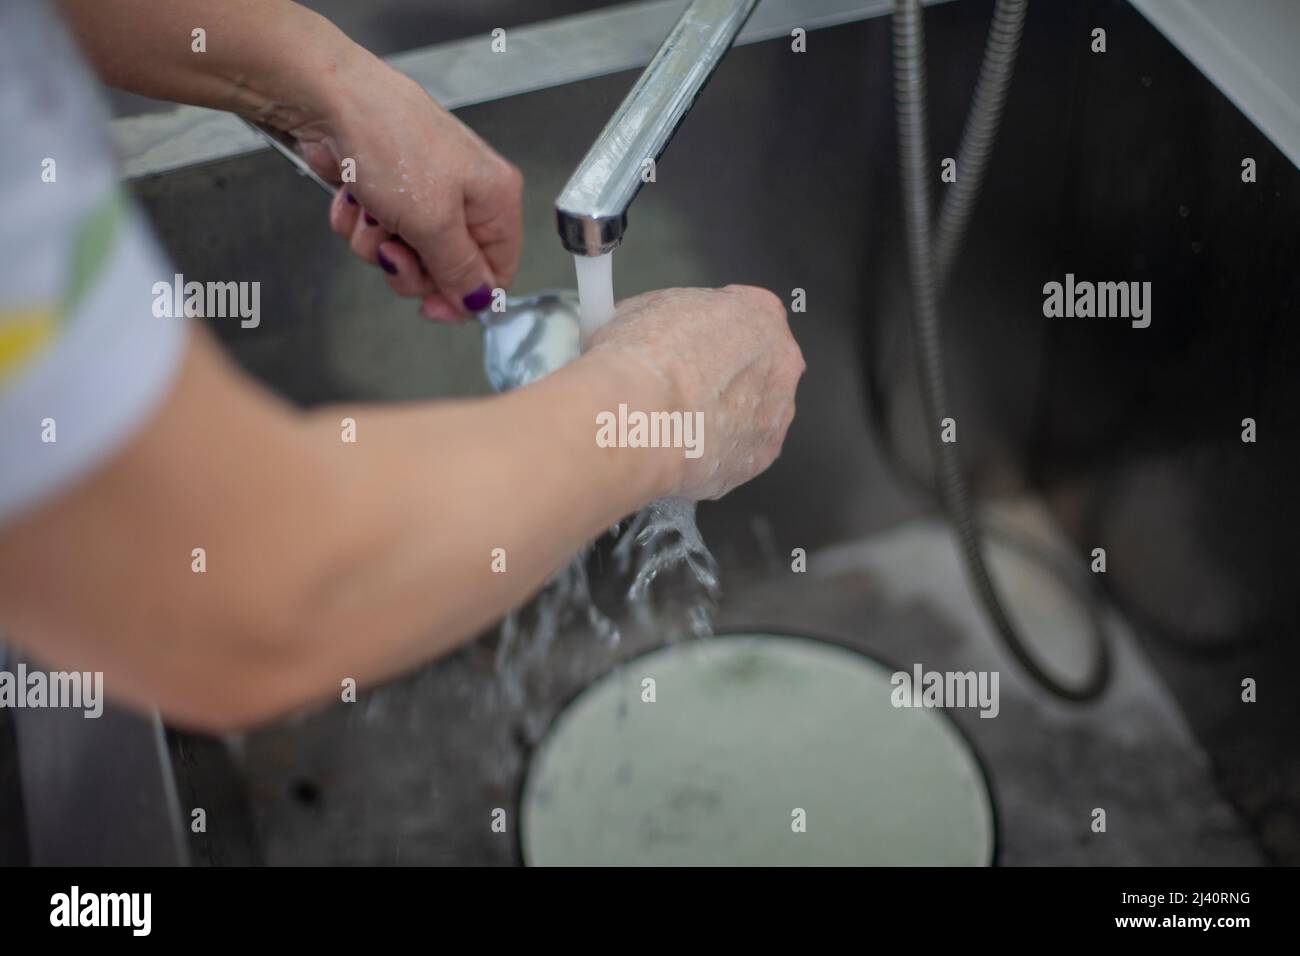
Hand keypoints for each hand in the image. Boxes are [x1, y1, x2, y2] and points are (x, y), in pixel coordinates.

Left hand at [297, 60, 523, 321]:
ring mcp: (424, 195)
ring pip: (405, 255)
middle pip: (446, 271)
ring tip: (370, 212)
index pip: (496, 272)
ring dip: (377, 244)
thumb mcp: (434, 222)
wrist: (331, 100)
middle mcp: (465, 198)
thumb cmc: (391, 141)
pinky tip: (354, 199)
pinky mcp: (387, 191)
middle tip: (393, 249)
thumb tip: (479, 301)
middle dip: (410, 268)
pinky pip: (376, 234)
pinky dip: (358, 224)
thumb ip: (459, 271)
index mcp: (495, 199)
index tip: (432, 308)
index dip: (465, 298)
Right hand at [585, 286, 803, 499]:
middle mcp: (780, 362)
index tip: (692, 345)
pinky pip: (743, 452)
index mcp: (759, 313)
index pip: (747, 316)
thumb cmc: (645, 360)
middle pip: (758, 366)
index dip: (712, 334)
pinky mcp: (761, 457)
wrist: (638, 417)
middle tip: (684, 386)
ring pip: (754, 413)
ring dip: (724, 417)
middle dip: (724, 377)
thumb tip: (654, 326)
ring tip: (679, 422)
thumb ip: (675, 314)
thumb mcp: (647, 306)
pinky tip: (686, 447)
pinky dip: (718, 453)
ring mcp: (775, 413)